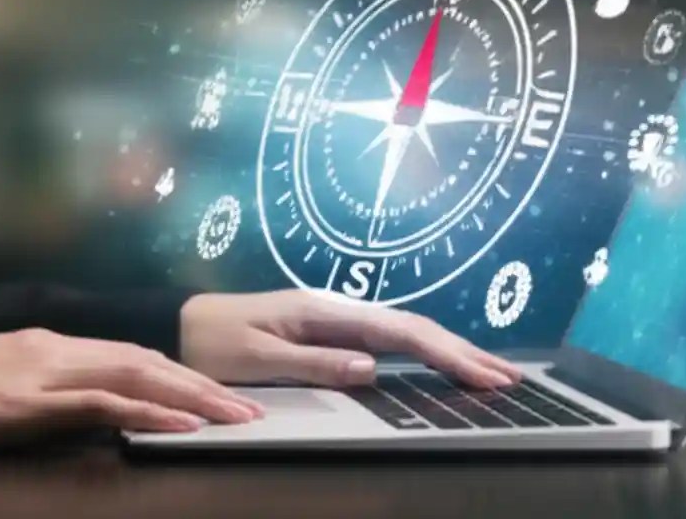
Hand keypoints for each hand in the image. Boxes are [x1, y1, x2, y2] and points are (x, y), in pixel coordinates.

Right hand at [0, 328, 263, 446]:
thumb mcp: (13, 383)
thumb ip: (59, 389)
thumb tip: (101, 408)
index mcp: (60, 344)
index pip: (139, 354)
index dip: (187, 374)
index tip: (225, 394)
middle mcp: (62, 349)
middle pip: (153, 360)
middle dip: (207, 385)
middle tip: (253, 408)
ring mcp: (47, 371)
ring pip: (139, 375)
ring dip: (194, 397)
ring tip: (236, 417)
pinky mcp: (29, 400)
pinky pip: (102, 404)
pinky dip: (148, 412)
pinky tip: (182, 424)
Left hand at [179, 289, 522, 388]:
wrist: (177, 320)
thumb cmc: (209, 341)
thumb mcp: (253, 358)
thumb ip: (312, 363)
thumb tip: (373, 367)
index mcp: (323, 311)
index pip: (399, 333)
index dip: (446, 354)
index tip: (484, 375)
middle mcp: (337, 308)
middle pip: (413, 328)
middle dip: (463, 351)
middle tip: (509, 378)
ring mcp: (336, 318)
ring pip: (406, 332)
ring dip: (449, 350)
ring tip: (490, 370)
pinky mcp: (331, 330)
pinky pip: (388, 340)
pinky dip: (423, 351)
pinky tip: (441, 360)